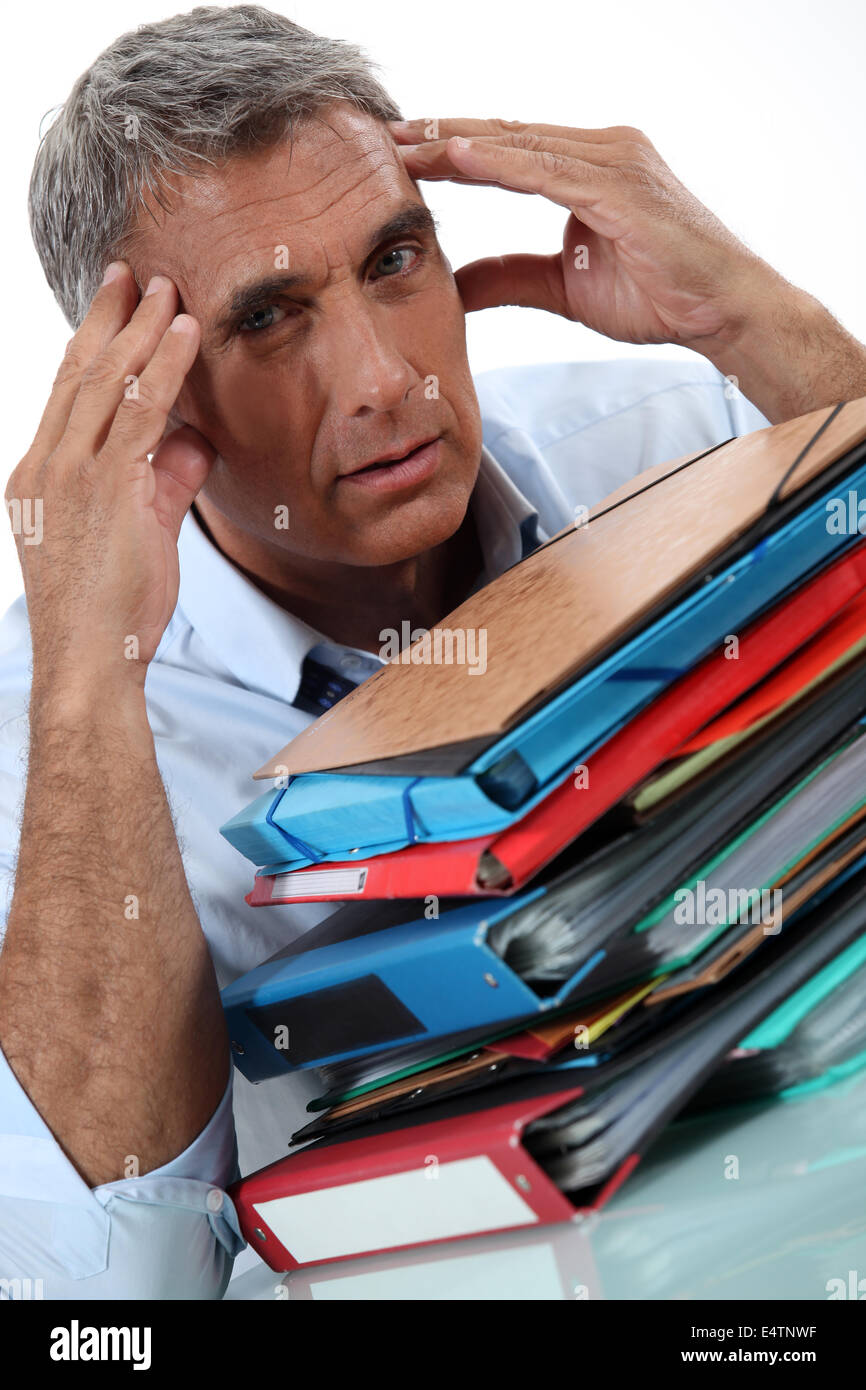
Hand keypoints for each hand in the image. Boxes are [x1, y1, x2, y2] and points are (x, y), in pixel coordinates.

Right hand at [5, 264, 214, 686]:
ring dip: (141, 329)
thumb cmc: (111, 608)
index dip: (92, 343)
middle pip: (78, 371)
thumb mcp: (141, 530)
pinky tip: (185, 334)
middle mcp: (45, 464)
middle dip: (109, 317)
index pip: (66, 393)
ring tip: (168, 289)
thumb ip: (164, 477)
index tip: (114, 305)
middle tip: (134, 274)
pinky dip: (165, 367)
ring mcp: (68, 473)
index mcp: (40, 474)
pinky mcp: (102, 487)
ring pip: (105, 381)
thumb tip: (194, 437)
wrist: (90, 659)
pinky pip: (139, 411)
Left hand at [390, 117, 766, 347]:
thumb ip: (510, 278)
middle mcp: (601, 149)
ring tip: (405, 146)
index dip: (452, 151)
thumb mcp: (563, 287)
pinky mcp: (621, 185)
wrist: (723, 312)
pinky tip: (457, 158)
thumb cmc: (660, 294)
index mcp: (588, 166)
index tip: (401, 156)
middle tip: (385, 137)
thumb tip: (456, 284)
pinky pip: (546, 169)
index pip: (506, 151)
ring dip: (457, 144)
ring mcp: (613, 161)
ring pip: (519, 145)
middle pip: (505, 137)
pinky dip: (499, 163)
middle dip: (442, 137)